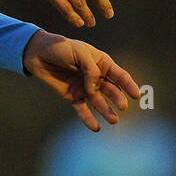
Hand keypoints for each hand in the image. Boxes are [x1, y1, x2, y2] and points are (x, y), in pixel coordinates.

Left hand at [21, 30, 140, 130]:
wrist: (38, 53)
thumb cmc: (61, 48)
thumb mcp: (79, 52)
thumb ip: (90, 69)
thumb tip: (95, 87)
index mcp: (102, 63)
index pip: (119, 75)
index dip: (129, 85)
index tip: (137, 95)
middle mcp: (96, 77)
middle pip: (111, 90)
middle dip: (118, 98)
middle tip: (123, 106)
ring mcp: (85, 88)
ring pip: (98, 101)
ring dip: (106, 111)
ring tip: (113, 120)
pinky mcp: (73, 96)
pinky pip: (82, 109)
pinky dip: (88, 118)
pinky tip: (95, 127)